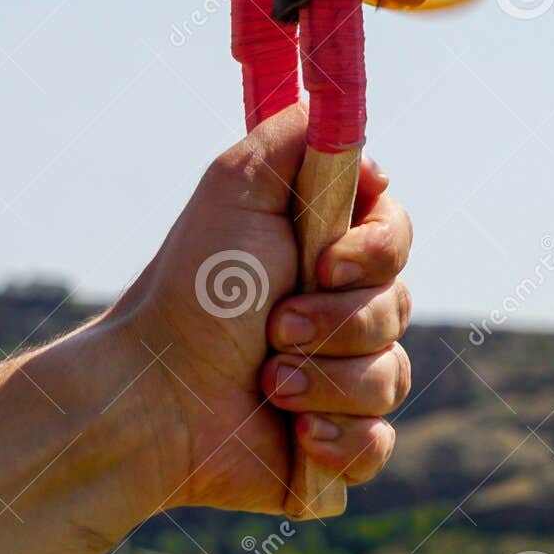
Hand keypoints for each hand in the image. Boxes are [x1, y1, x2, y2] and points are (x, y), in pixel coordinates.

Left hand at [113, 103, 412, 514]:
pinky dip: (339, 439)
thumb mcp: (236, 188)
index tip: (325, 261)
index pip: (398, 237)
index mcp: (328, 252)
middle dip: (336, 321)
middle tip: (273, 326)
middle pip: (400, 306)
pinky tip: (294, 431)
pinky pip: (380, 443)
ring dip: (324, 379)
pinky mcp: (339, 445)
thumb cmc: (192, 291)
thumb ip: (295, 137)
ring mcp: (344, 378)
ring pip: (393, 377)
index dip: (376, 251)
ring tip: (267, 382)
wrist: (152, 396)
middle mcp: (344, 311)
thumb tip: (339, 108)